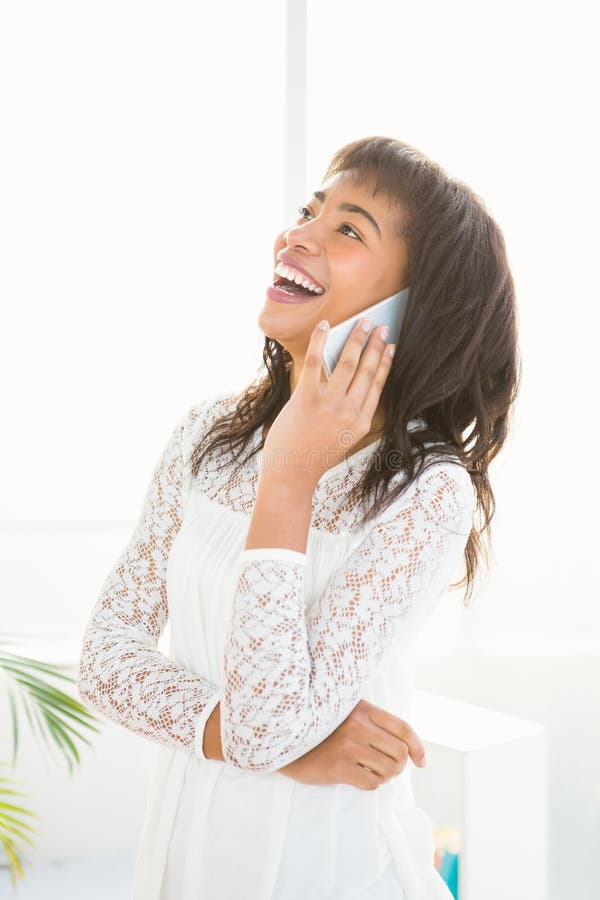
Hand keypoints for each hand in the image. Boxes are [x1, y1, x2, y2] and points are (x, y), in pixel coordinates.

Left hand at [261, 318, 394, 484]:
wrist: (291, 474)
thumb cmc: (314, 456)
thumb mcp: (343, 438)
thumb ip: (350, 413)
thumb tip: (348, 376)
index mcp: (362, 423)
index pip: (378, 384)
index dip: (385, 362)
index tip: (390, 346)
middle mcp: (350, 412)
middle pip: (367, 370)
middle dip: (375, 344)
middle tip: (380, 326)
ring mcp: (329, 406)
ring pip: (348, 363)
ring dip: (356, 339)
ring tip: (361, 322)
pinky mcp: (306, 400)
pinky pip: (316, 363)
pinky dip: (321, 341)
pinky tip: (325, 326)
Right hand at [278, 698, 425, 790]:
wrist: (284, 738)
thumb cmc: (318, 727)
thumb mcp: (344, 711)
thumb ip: (370, 720)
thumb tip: (405, 745)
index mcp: (363, 709)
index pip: (402, 728)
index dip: (417, 747)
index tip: (421, 761)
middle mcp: (358, 725)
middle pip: (399, 752)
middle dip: (399, 766)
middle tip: (387, 768)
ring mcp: (349, 746)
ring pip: (389, 770)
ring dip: (385, 776)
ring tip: (372, 772)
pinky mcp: (339, 767)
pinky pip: (371, 783)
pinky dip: (371, 783)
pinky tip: (358, 777)